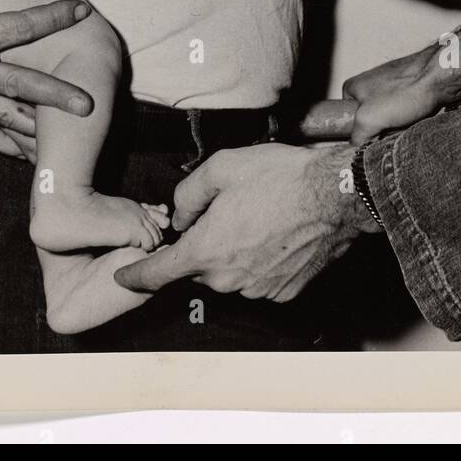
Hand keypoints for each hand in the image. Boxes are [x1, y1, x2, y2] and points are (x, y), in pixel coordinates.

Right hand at [0, 0, 92, 156]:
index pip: (20, 28)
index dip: (53, 18)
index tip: (82, 13)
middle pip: (18, 88)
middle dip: (56, 96)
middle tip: (87, 105)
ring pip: (0, 118)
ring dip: (34, 128)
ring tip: (66, 138)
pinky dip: (1, 143)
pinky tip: (24, 154)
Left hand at [113, 142, 374, 302]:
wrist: (336, 195)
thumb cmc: (281, 177)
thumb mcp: (222, 167)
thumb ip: (188, 194)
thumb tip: (180, 216)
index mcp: (206, 251)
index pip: (157, 274)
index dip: (135, 275)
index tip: (123, 276)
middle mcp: (228, 279)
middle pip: (198, 268)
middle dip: (202, 246)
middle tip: (225, 213)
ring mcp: (258, 290)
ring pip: (229, 273)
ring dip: (233, 253)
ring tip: (257, 218)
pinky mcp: (284, 292)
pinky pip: (258, 279)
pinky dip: (259, 262)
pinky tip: (275, 234)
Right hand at [342, 35, 460, 144]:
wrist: (440, 77)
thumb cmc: (406, 89)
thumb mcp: (369, 118)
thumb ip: (357, 136)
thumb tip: (357, 147)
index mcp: (353, 87)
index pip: (348, 119)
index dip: (360, 132)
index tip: (372, 136)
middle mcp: (370, 85)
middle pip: (371, 120)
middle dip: (382, 130)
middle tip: (392, 130)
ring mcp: (390, 87)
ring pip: (389, 119)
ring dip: (398, 128)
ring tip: (407, 124)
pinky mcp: (408, 91)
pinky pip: (404, 115)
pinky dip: (410, 121)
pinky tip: (417, 120)